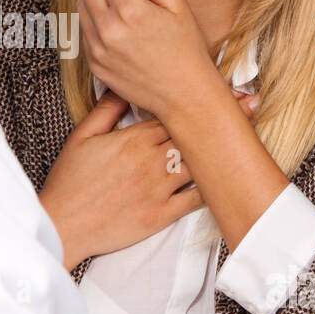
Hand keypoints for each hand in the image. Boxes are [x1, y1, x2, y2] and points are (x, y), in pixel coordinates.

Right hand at [39, 87, 259, 270]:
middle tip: (251, 105)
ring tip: (248, 138)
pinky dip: (213, 190)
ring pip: (200, 165)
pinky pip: (196, 200)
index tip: (224, 90)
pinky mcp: (160, 215)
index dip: (200, 101)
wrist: (63, 225)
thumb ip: (106, 110)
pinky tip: (229, 180)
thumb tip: (123, 87)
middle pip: (194, 134)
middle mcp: (150, 162)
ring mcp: (158, 189)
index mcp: (132, 139)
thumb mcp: (81, 137)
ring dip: (223, 151)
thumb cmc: (69, 183)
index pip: (174, 113)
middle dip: (222, 119)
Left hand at [77, 0, 224, 122]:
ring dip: (96, 3)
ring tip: (122, 14)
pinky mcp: (94, 65)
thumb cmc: (186, 47)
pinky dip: (95, 27)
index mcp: (130, 9)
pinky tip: (119, 34)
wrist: (185, 94)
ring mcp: (98, 50)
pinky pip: (83, 32)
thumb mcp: (175, 3)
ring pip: (80, 8)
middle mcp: (108, 29)